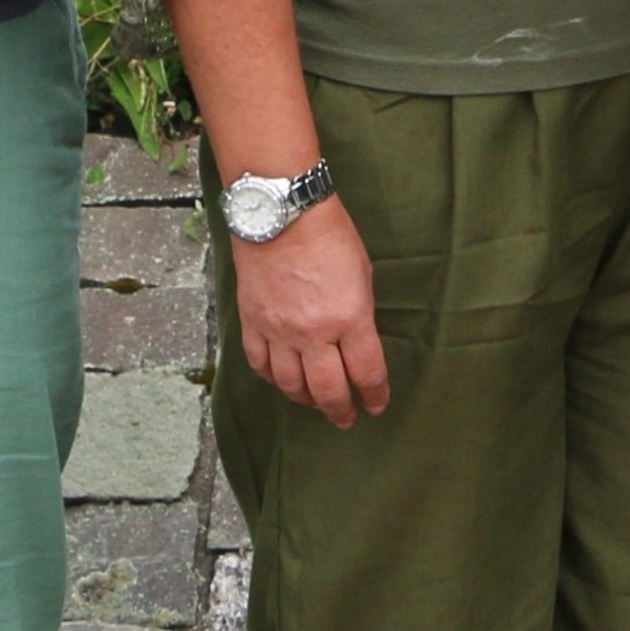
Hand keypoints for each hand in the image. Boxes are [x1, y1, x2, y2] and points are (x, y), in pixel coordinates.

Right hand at [227, 197, 390, 428]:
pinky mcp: (253, 322)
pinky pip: (261, 365)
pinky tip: (282, 380)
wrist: (282, 212)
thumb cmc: (329, 235)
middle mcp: (313, 332)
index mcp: (349, 317)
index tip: (376, 404)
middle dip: (341, 410)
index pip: (366, 373)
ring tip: (315, 403)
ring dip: (306, 400)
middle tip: (346, 418)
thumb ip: (359, 314)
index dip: (374, 395)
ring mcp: (279, 330)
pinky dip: (273, 379)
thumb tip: (356, 345)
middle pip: (328, 391)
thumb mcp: (362, 273)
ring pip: (291, 386)